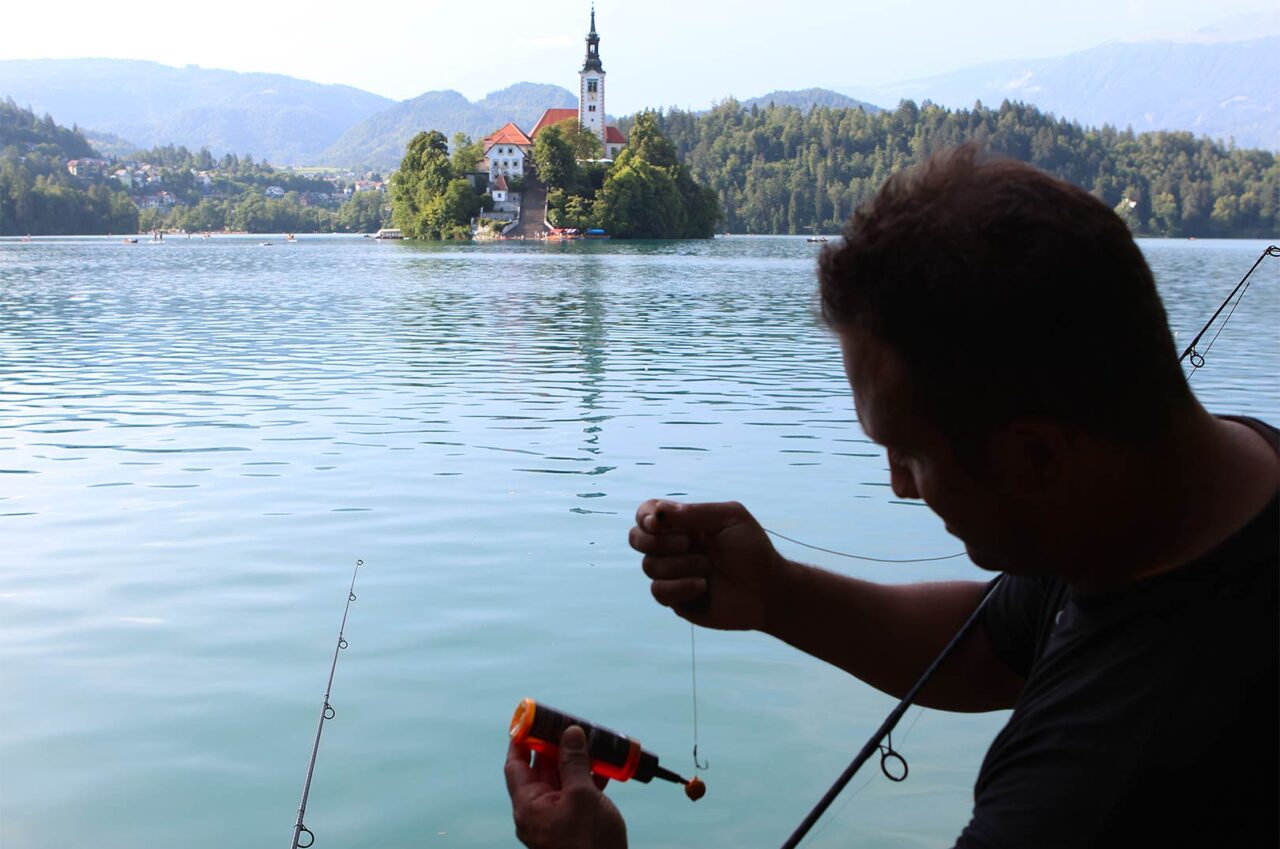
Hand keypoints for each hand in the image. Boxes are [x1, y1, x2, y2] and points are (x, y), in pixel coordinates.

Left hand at [505, 725, 627, 848]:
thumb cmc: (590, 843)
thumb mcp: (583, 796)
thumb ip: (575, 762)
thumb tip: (570, 733)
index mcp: (528, 806)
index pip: (516, 765)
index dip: (521, 740)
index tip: (530, 720)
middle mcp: (536, 813)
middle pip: (539, 771)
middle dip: (554, 747)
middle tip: (567, 726)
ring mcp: (553, 821)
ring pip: (559, 783)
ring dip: (574, 762)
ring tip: (589, 742)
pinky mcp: (570, 827)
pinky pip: (573, 797)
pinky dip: (585, 780)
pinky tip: (602, 767)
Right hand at [629, 499, 788, 630]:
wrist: (767, 589)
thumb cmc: (752, 550)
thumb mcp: (730, 518)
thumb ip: (695, 512)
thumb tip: (658, 512)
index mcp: (682, 523)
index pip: (647, 513)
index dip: (644, 517)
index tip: (657, 522)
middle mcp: (672, 547)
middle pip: (636, 539)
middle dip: (656, 541)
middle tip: (687, 543)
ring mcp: (672, 573)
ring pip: (649, 566)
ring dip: (680, 565)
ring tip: (708, 568)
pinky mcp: (676, 599)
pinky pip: (659, 591)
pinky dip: (680, 587)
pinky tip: (703, 586)